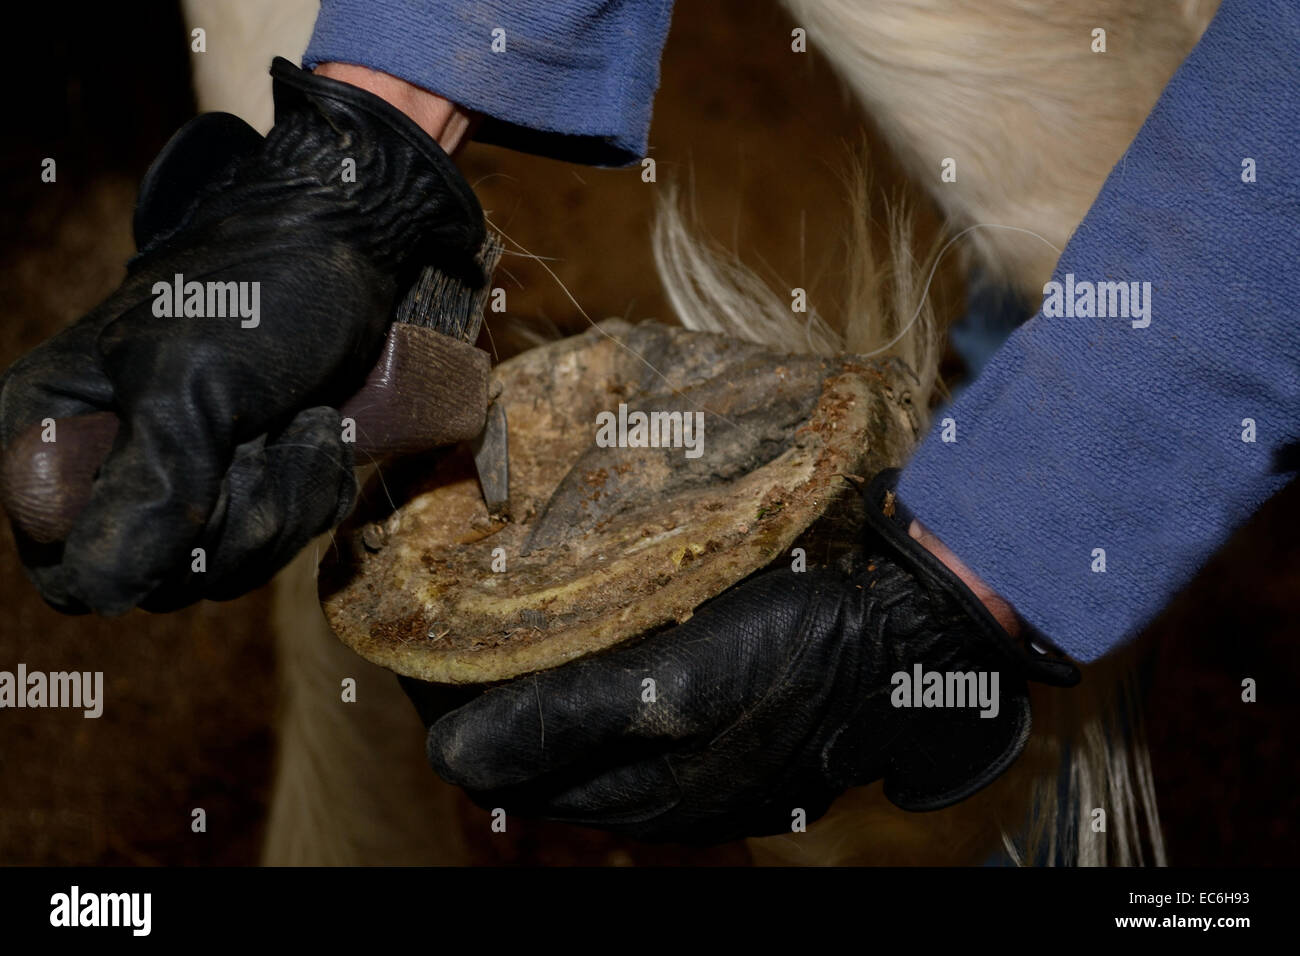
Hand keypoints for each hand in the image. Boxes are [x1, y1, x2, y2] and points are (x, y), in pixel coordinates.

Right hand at [0, 58, 486, 614]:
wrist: (349, 249)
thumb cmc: (257, 293)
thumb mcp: (191, 384)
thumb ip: (146, 489)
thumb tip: (103, 592)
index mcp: (52, 434)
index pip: (67, 567)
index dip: (141, 550)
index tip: (198, 474)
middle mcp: (108, 470)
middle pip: (161, 580)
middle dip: (235, 514)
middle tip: (260, 427)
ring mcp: (184, 484)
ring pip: (229, 569)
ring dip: (284, 499)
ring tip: (295, 418)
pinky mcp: (248, 487)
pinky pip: (279, 546)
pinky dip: (311, 491)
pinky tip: (317, 430)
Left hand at [410, 470, 1078, 844]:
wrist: (914, 639)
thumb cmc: (799, 653)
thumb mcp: (676, 688)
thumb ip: (562, 724)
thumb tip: (449, 757)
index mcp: (634, 797)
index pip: (491, 758)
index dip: (446, 695)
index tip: (420, 621)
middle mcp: (653, 797)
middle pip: (525, 744)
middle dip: (480, 680)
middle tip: (454, 593)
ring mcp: (691, 770)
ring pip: (572, 726)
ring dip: (535, 670)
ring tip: (512, 597)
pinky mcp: (723, 736)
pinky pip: (625, 714)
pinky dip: (591, 668)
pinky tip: (597, 619)